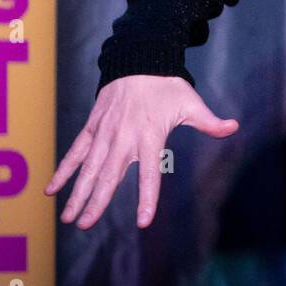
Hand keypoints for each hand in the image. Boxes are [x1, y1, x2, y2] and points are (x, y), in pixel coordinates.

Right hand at [44, 74, 238, 229]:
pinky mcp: (92, 127)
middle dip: (96, 203)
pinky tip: (51, 190)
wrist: (137, 59)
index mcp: (150, 136)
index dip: (147, 197)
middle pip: (109, 177)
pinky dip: (64, 170)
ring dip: (77, 194)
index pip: (150, 174)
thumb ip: (209, 122)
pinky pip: (75, 152)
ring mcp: (104, 133)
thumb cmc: (167, 85)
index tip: (144, 221)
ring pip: (88, 169)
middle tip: (85, 226)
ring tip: (68, 218)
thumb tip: (233, 127)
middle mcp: (124, 138)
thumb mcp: (191, 102)